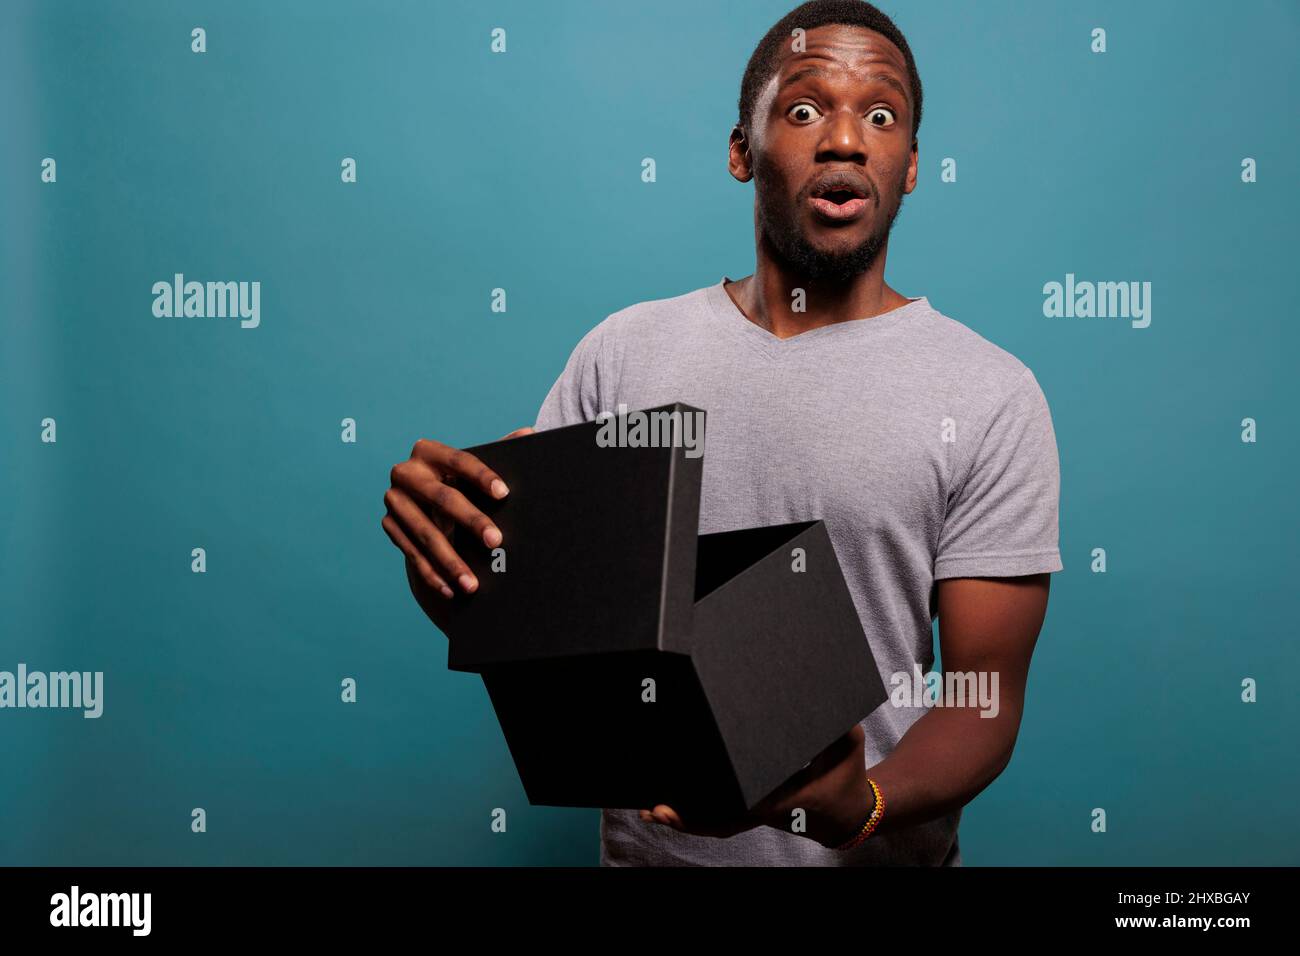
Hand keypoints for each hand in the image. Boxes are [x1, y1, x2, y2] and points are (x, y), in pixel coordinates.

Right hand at [382, 426, 533, 616]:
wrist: (423, 502)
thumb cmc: (459, 481)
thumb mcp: (474, 467)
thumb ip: (499, 448)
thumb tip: (529, 433)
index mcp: (428, 451)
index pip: (459, 461)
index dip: (482, 476)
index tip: (505, 494)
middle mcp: (405, 473)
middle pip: (442, 498)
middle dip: (471, 521)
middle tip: (497, 542)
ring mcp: (394, 500)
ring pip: (426, 533)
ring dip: (451, 561)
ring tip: (473, 583)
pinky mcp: (389, 525)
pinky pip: (412, 554)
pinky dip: (432, 574)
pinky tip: (451, 589)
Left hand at [640, 724, 870, 846]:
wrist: (847, 811)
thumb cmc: (847, 773)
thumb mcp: (849, 741)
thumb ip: (833, 719)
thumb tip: (816, 684)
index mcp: (787, 798)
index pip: (751, 802)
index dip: (723, 801)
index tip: (698, 790)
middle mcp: (767, 811)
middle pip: (722, 821)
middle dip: (688, 818)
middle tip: (655, 809)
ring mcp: (757, 815)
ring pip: (715, 823)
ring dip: (684, 819)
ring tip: (649, 810)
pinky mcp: (751, 812)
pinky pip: (718, 817)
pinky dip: (692, 816)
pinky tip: (664, 808)